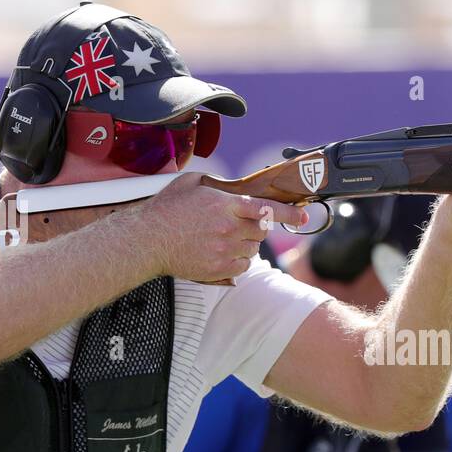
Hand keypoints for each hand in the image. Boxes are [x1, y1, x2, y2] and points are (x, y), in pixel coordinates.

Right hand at [132, 173, 307, 283]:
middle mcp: (228, 228)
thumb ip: (217, 183)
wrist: (147, 240)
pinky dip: (239, 261)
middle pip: (262, 231)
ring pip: (254, 249)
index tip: (303, 216)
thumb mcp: (191, 184)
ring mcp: (224, 250)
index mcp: (224, 204)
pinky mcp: (219, 268)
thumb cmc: (166, 210)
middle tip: (241, 225)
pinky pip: (243, 266)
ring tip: (225, 239)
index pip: (266, 208)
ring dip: (247, 244)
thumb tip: (233, 187)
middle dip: (257, 227)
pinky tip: (223, 253)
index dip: (288, 213)